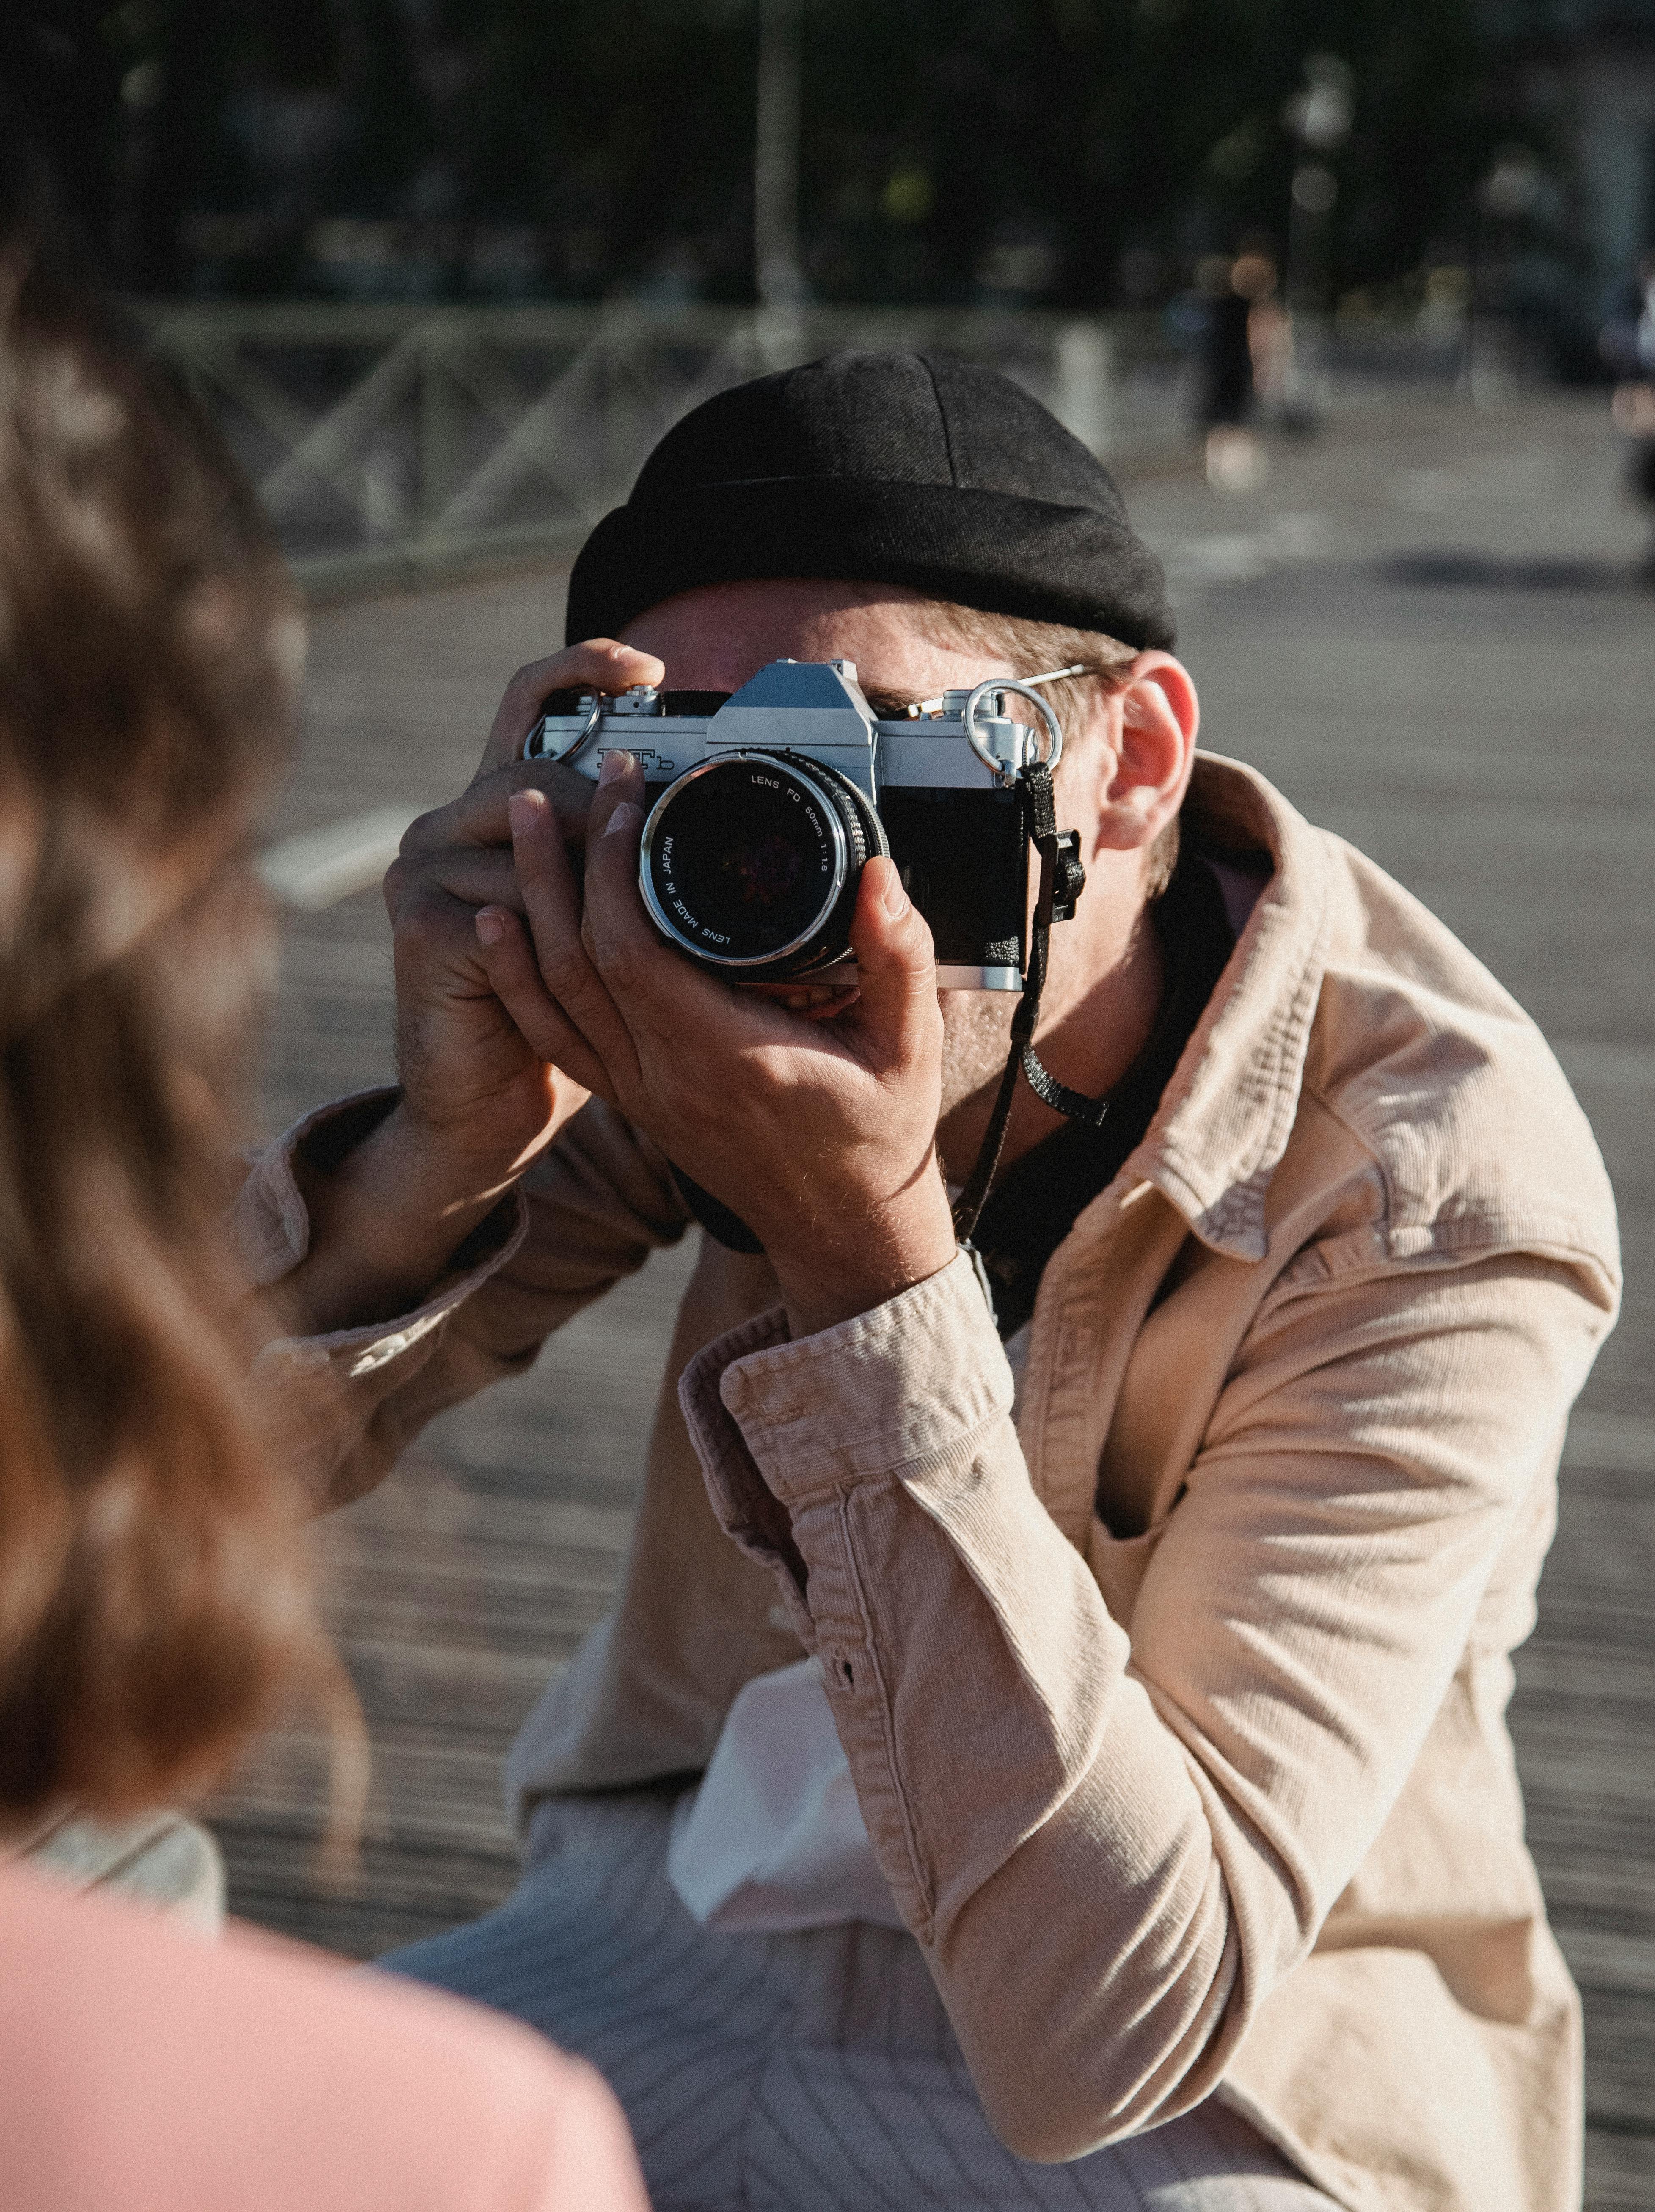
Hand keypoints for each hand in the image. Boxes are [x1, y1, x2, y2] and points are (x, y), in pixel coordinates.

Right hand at [382, 639, 664, 1187]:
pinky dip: (560, 941)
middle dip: (612, 816)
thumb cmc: (563, 1013)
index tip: (651, 670)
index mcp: (497, 808)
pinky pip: (513, 912)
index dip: (583, 668)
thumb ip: (626, 856)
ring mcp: (424, 869)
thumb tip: (710, 810)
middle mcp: (449, 823)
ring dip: (595, 885)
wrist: (494, 1104)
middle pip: (543, 776)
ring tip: (635, 927)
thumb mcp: (605, 916)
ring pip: (533, 840)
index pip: (529, 700)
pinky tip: (588, 972)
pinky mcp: (422, 925)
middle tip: (664, 863)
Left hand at [472, 753, 958, 1335]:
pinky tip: (498, 922)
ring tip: (519, 824)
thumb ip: (898, 958)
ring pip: (552, 992)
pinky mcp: (632, 1100)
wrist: (844, 1232)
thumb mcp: (909, 1046)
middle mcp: (665, 1076)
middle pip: (576, 958)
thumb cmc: (880, 1136)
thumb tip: (879, 874)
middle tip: (555, 786)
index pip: (633, 948)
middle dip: (560, 862)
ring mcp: (639, 1092)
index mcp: (725, 1055)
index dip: (614, 864)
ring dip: (528, 903)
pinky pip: (553, 1035)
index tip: (627, 793)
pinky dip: (518, 975)